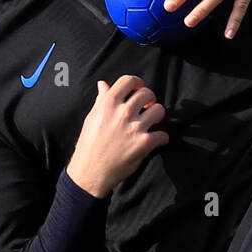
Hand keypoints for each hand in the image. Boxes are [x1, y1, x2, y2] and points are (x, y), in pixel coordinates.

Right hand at [66, 76, 169, 197]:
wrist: (90, 171)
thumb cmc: (89, 144)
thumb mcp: (91, 118)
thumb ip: (101, 100)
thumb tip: (103, 84)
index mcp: (108, 104)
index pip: (129, 80)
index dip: (138, 83)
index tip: (140, 88)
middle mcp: (123, 113)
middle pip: (147, 94)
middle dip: (150, 99)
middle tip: (147, 107)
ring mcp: (135, 128)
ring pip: (159, 110)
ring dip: (158, 116)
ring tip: (152, 122)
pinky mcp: (144, 143)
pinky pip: (163, 135)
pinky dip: (162, 138)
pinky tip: (156, 140)